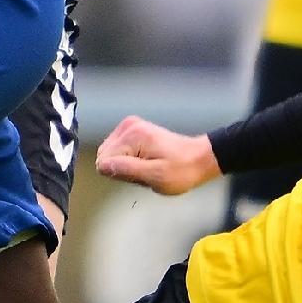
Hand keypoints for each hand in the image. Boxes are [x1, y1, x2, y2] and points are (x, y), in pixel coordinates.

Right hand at [96, 116, 219, 195]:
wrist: (199, 159)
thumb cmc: (182, 170)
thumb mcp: (156, 176)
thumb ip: (127, 170)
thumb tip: (102, 166)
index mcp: (133, 135)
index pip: (104, 162)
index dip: (120, 174)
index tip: (140, 174)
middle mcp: (128, 126)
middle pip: (106, 156)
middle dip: (122, 169)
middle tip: (145, 172)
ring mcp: (130, 126)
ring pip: (110, 154)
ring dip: (126, 165)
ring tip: (147, 167)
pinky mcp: (132, 129)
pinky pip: (118, 150)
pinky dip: (129, 160)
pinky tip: (145, 161)